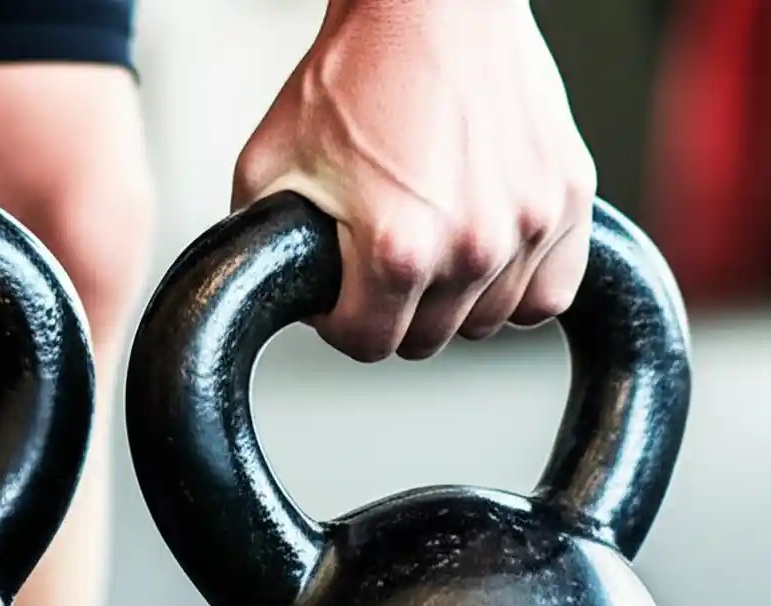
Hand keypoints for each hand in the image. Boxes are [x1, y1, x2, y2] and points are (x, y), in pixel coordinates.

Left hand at [233, 0, 595, 360]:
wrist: (430, 4)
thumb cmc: (354, 71)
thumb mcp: (270, 164)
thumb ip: (264, 243)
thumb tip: (271, 292)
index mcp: (398, 249)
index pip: (367, 343)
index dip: (339, 321)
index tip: (338, 294)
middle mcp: (472, 247)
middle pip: (427, 339)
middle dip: (392, 310)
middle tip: (377, 264)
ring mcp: (530, 225)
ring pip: (487, 321)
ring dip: (453, 299)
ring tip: (428, 246)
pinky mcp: (569, 198)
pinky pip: (550, 293)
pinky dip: (518, 287)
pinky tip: (485, 256)